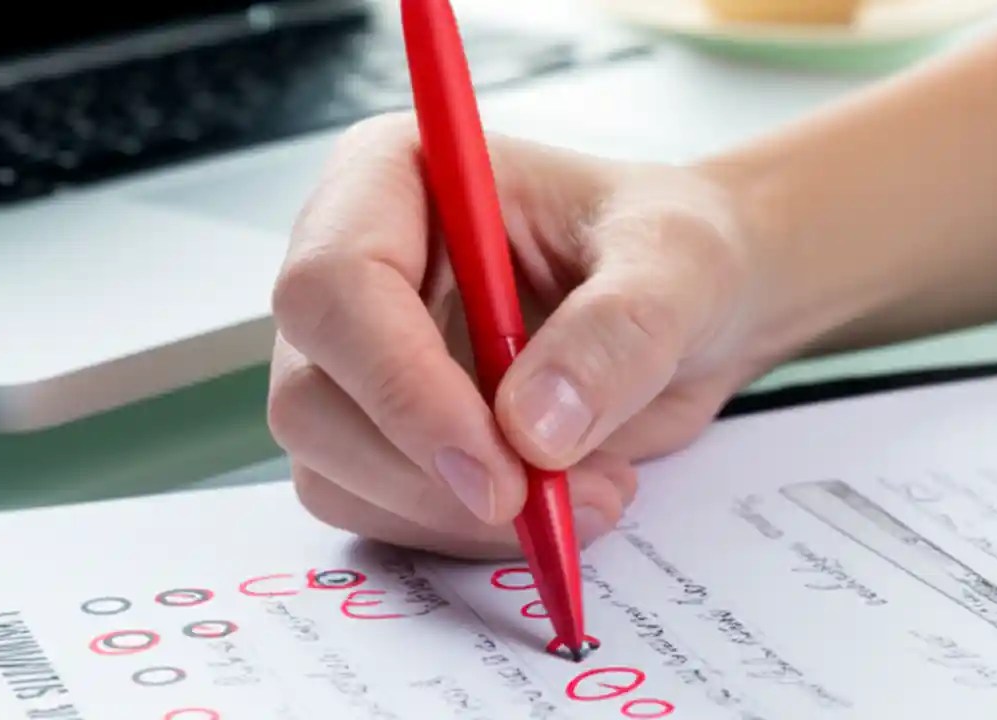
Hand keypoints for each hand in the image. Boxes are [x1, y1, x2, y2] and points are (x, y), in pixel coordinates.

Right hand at [268, 114, 781, 558]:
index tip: (500, 470)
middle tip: (543, 503)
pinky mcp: (375, 431)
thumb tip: (530, 430)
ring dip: (451, 513)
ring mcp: (352, 358)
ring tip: (585, 491)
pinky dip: (458, 530)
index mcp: (392, 179)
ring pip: (331, 468)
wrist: (687, 310)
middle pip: (310, 395)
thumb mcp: (677, 266)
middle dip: (425, 473)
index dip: (401, 387)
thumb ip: (614, 333)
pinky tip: (552, 502)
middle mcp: (349, 268)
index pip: (333, 287)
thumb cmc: (672, 251)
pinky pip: (373, 508)